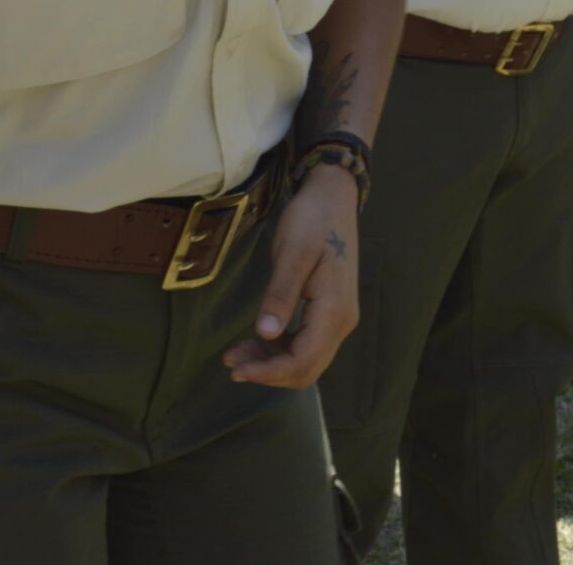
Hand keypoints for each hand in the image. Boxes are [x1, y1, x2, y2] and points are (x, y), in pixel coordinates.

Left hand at [224, 165, 357, 388]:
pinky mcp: (330, 312)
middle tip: (230, 361)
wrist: (332, 198)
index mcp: (334, 311)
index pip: (303, 361)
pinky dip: (281, 349)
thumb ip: (280, 296)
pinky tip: (258, 338)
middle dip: (267, 371)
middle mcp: (342, 321)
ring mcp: (338, 318)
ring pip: (306, 359)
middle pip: (306, 368)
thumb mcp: (291, 255)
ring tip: (237, 352)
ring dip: (272, 362)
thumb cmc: (311, 221)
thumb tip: (265, 335)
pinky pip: (306, 344)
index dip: (269, 372)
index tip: (235, 368)